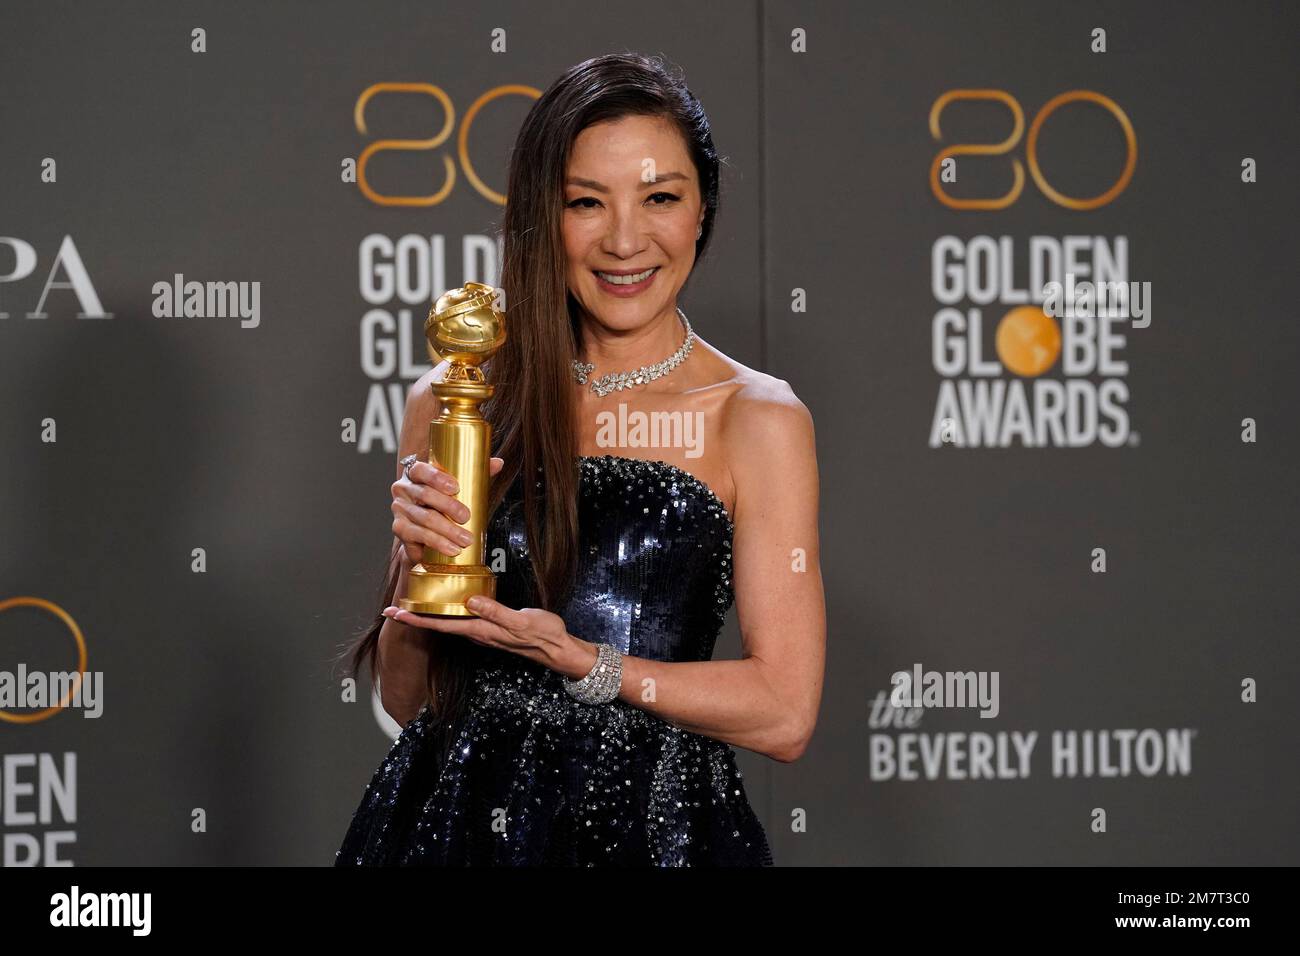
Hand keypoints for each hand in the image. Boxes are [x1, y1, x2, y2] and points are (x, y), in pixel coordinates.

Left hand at [382, 596, 596, 678]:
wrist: (558, 650)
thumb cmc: (543, 635)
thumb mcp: (522, 621)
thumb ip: (496, 612)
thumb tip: (471, 601)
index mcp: (481, 630)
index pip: (441, 624)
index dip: (417, 618)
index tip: (394, 613)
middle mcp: (477, 633)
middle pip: (439, 624)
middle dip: (415, 616)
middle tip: (391, 608)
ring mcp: (483, 632)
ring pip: (449, 622)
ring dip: (429, 615)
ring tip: (412, 604)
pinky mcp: (491, 627)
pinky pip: (462, 619)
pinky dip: (448, 612)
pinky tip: (448, 604)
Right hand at [392, 455, 503, 564]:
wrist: (423, 533)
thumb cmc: (441, 505)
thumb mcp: (458, 488)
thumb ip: (475, 473)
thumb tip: (498, 463)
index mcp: (415, 474)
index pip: (421, 469)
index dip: (437, 477)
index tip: (456, 487)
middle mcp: (403, 490)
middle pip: (425, 495)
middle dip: (449, 506)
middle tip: (466, 517)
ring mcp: (400, 510)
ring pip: (424, 518)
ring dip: (447, 530)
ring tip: (465, 539)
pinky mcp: (400, 530)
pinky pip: (418, 536)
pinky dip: (437, 543)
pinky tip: (451, 549)